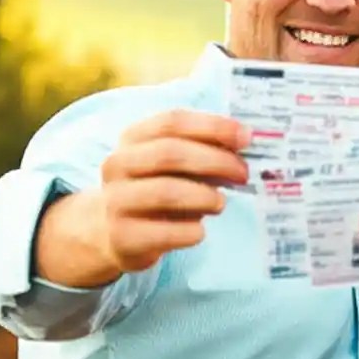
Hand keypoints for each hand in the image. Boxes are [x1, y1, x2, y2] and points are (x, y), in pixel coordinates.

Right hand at [96, 109, 250, 273]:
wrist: (112, 233)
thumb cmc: (155, 189)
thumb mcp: (170, 163)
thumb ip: (201, 149)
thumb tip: (244, 142)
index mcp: (132, 138)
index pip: (172, 122)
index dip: (212, 126)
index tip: (246, 137)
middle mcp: (118, 165)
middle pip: (170, 153)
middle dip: (215, 161)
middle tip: (243, 173)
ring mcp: (116, 201)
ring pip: (166, 192)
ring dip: (204, 196)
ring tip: (221, 203)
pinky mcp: (123, 236)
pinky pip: (165, 232)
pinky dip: (191, 230)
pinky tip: (199, 230)